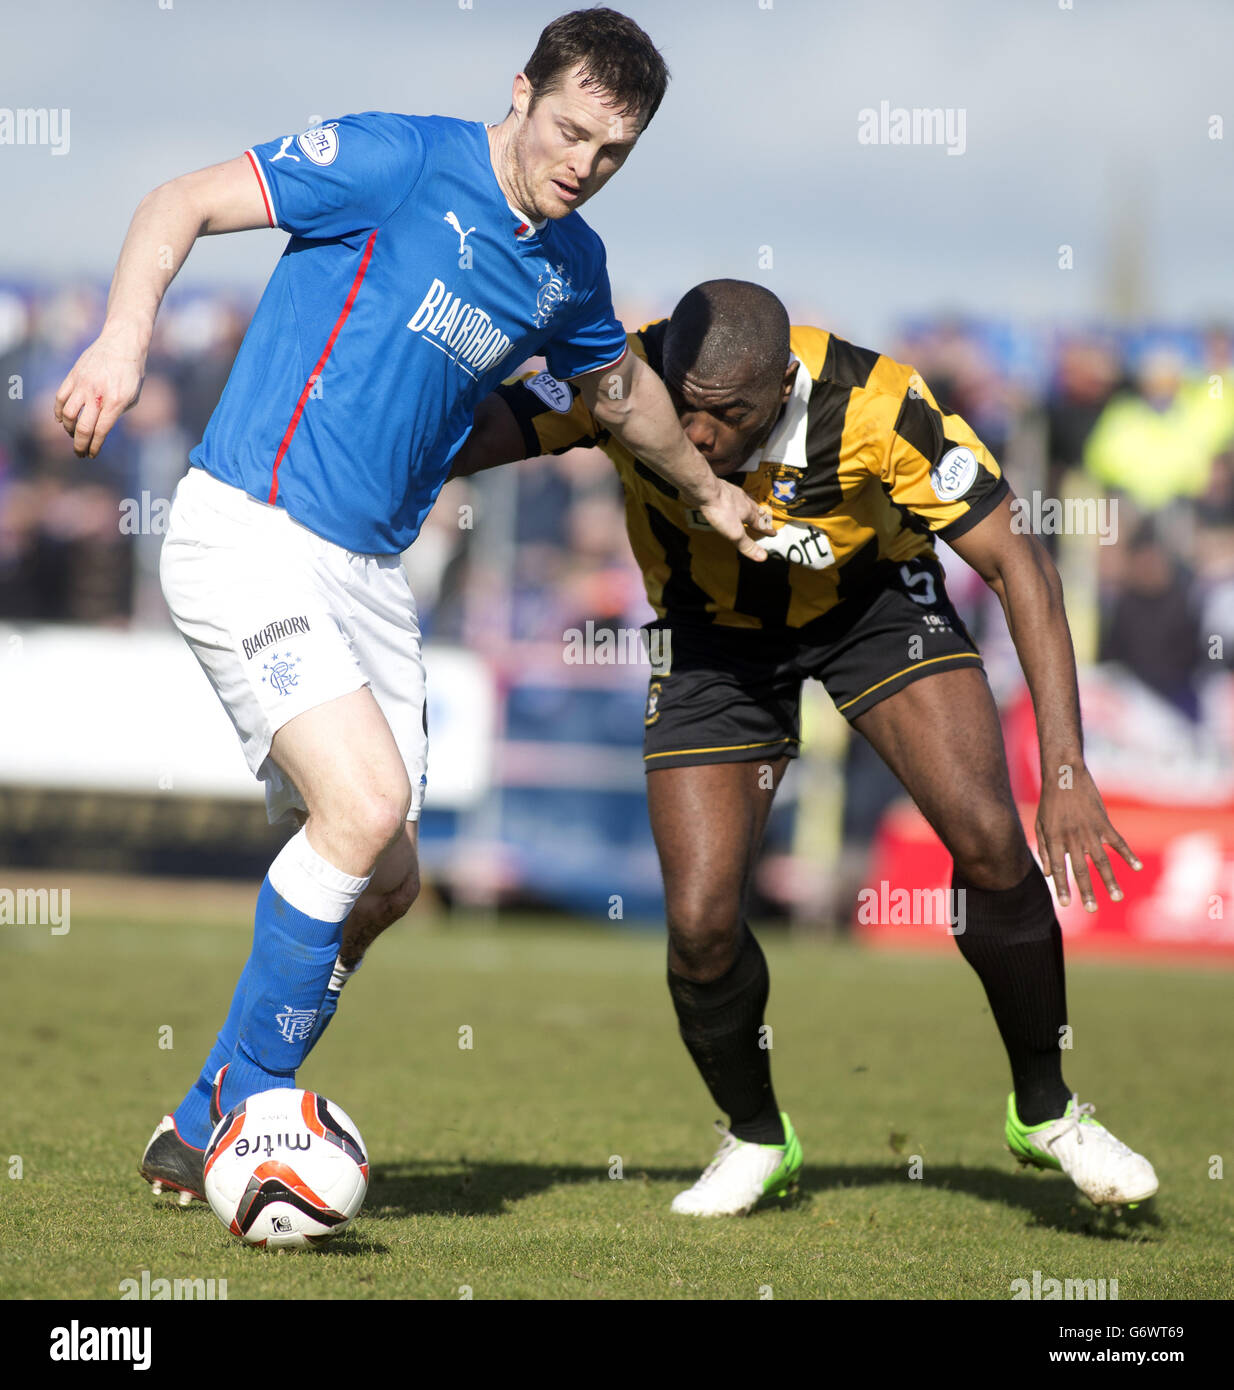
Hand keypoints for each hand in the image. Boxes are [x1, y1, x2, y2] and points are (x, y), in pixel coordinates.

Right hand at [53, 322, 144, 457]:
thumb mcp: (133, 396)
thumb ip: (117, 413)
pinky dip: (58, 412)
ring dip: (68, 429)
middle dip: (79, 444)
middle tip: (79, 453)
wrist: (122, 344)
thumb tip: (102, 428)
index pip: (100, 431)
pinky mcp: (73, 376)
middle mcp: (97, 395)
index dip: (94, 447)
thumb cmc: (131, 373)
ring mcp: (83, 385)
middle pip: (82, 427)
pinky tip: (61, 420)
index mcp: (115, 402)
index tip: (91, 455)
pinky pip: (60, 398)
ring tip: (72, 434)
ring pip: (67, 414)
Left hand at [695, 476, 774, 561]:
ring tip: (749, 507)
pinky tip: (729, 499)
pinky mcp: (720, 489)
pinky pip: (730, 495)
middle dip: (761, 515)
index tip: (773, 533)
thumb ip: (747, 545)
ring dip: (748, 505)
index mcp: (748, 511)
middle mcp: (742, 500)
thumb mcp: (735, 533)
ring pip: (744, 500)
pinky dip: (733, 499)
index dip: (767, 530)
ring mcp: (731, 493)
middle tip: (765, 517)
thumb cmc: (720, 509)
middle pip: (755, 509)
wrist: (705, 490)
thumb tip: (762, 557)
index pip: (761, 523)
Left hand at [1035, 763, 1141, 911]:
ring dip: (1109, 881)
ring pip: (1101, 861)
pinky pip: (1117, 842)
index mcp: (1054, 840)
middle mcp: (1072, 838)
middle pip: (1080, 870)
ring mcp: (1089, 831)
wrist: (1064, 775)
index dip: (1062, 887)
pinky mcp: (1103, 822)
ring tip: (1117, 897)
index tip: (1066, 904)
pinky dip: (1127, 855)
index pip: (1058, 869)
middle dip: (1086, 891)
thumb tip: (1048, 873)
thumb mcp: (1040, 824)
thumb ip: (1043, 849)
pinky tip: (1136, 867)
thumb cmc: (1050, 801)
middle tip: (1091, 909)